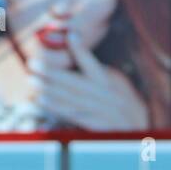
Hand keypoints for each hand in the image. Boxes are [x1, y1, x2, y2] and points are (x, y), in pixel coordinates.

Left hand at [30, 37, 148, 130]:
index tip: (70, 35)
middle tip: (33, 63)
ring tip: (32, 81)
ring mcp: (101, 111)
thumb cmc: (124, 106)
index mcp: (110, 82)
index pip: (94, 64)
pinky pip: (74, 115)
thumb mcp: (117, 84)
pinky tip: (42, 100)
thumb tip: (79, 54)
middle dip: (51, 72)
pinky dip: (57, 107)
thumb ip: (100, 72)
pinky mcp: (98, 126)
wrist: (138, 133)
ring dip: (49, 89)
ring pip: (71, 98)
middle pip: (75, 82)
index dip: (81, 50)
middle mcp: (106, 96)